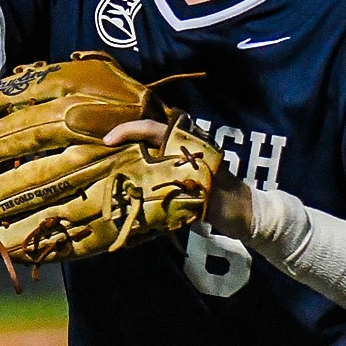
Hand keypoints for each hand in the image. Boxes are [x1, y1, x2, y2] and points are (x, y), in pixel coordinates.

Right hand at [102, 118, 252, 238]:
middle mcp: (183, 150)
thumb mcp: (210, 197)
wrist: (248, 216)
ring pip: (148, 153)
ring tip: (103, 166)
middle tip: (97, 150)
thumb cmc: (232, 204)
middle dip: (123, 139)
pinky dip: (138, 176)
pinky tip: (123, 186)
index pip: (155, 129)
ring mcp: (181, 164)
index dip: (130, 131)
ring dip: (128, 157)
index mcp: (190, 146)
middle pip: (147, 137)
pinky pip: (154, 172)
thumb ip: (187, 190)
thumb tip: (159, 190)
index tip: (107, 141)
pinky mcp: (180, 180)